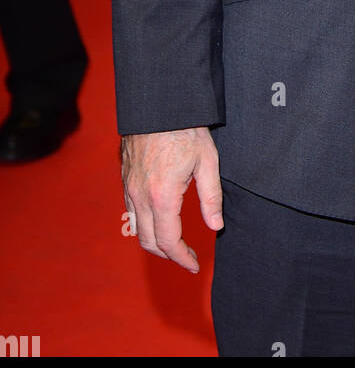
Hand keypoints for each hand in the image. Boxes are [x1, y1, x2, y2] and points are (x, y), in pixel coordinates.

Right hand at [121, 126, 222, 272]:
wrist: (158, 103)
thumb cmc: (186, 129)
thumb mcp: (207, 161)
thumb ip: (211, 197)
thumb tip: (216, 226)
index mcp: (162, 196)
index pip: (168, 242)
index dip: (181, 258)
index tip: (194, 264)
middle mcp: (140, 196)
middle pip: (149, 241)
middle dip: (168, 254)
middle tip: (187, 256)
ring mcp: (129, 187)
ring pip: (137, 228)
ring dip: (154, 241)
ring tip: (174, 241)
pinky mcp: (125, 178)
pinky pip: (131, 210)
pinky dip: (145, 223)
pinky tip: (161, 217)